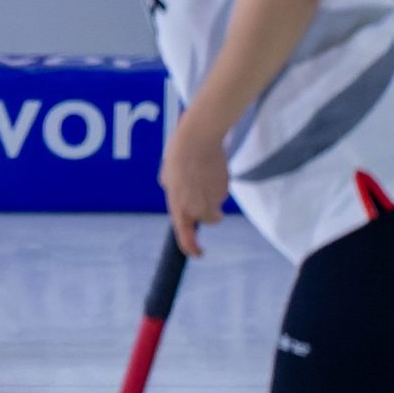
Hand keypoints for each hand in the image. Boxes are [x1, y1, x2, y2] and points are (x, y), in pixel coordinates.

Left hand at [159, 115, 229, 257]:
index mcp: (178, 206)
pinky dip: (217, 184)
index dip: (191, 248)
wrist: (198, 138)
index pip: (185, 236)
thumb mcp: (168, 177)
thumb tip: (182, 200)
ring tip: (201, 174)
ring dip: (211, 195)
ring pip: (216, 204)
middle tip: (201, 193)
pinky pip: (222, 191)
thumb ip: (175, 193)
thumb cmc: (178, 155)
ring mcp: (213, 199)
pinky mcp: (225, 188)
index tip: (198, 253)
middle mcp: (196, 207)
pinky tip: (210, 169)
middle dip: (208, 212)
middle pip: (209, 220)